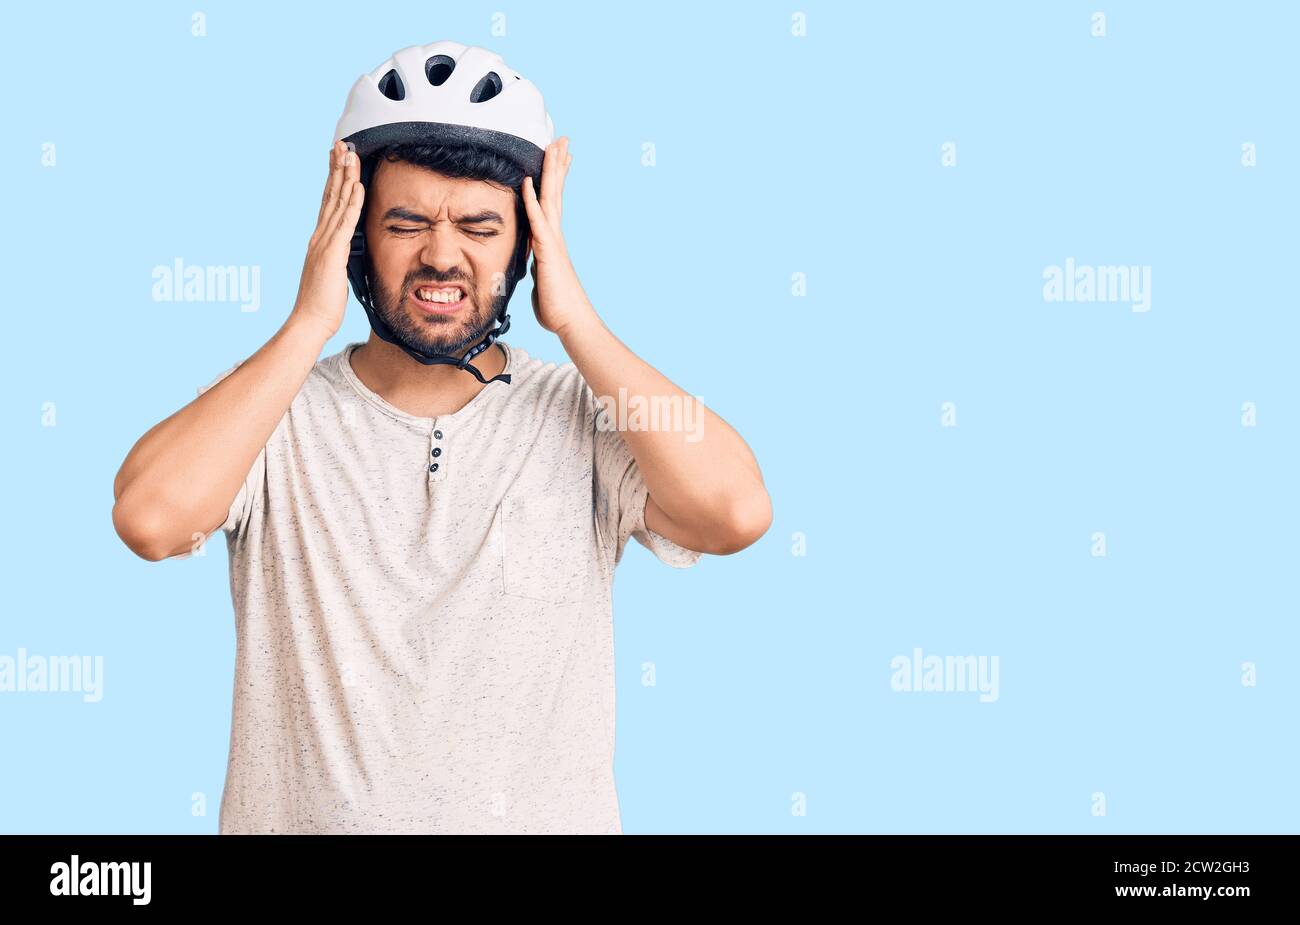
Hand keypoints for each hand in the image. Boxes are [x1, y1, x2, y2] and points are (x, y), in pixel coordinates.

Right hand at [290, 140, 364, 338]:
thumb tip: (347, 252)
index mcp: (320, 240)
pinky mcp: (332, 254)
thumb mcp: (333, 275)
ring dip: (345, 176)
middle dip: (337, 167)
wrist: (309, 322)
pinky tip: (358, 185)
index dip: (334, 179)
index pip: (329, 202)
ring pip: (337, 203)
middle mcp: (319, 236)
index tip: (339, 157)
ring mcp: (324, 243)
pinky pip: (345, 223)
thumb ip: (339, 258)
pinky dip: (352, 203)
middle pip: (330, 195)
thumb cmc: (323, 304)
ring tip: (351, 153)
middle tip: (342, 143)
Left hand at [522, 137, 592, 336]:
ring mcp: (553, 242)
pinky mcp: (547, 252)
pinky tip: (528, 180)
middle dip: (558, 165)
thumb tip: (536, 265)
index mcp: (552, 242)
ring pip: (550, 198)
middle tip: (562, 139)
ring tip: (554, 146)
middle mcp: (555, 236)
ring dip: (551, 171)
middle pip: (556, 193)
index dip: (556, 180)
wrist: (571, 323)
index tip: (561, 159)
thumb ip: (538, 268)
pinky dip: (532, 199)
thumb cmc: (557, 308)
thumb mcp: (543, 282)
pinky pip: (537, 220)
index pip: (553, 203)